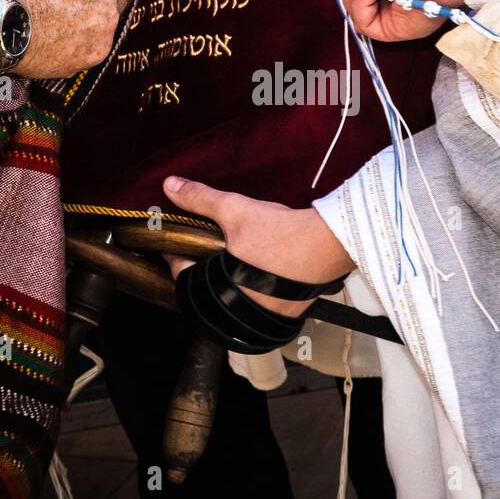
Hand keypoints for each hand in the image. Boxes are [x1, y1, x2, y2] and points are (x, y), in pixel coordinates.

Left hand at [161, 176, 354, 317]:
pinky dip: (254, 286)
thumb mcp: (235, 210)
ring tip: (233, 255)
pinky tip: (261, 267)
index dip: (176, 254)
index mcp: (218, 288)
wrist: (329, 245)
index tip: (176, 243)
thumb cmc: (282, 233)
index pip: (182, 274)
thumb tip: (170, 185)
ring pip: (233, 297)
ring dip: (229, 277)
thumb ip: (200, 199)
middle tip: (204, 246)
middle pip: (207, 288)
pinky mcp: (286, 314)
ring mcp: (263, 314)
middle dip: (204, 266)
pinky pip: (260, 301)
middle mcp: (237, 309)